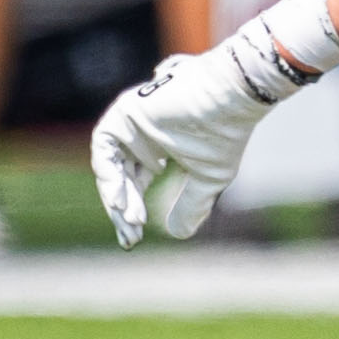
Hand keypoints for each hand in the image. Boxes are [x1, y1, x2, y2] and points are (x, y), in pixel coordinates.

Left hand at [91, 25, 312, 245]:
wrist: (234, 99)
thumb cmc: (226, 135)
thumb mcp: (208, 180)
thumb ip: (190, 205)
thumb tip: (177, 235)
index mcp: (158, 149)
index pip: (135, 183)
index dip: (133, 210)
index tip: (134, 239)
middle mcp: (139, 137)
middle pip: (120, 179)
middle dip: (122, 210)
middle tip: (130, 236)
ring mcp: (130, 124)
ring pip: (110, 167)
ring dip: (117, 196)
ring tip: (131, 219)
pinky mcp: (125, 112)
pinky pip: (105, 149)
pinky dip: (110, 175)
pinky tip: (121, 199)